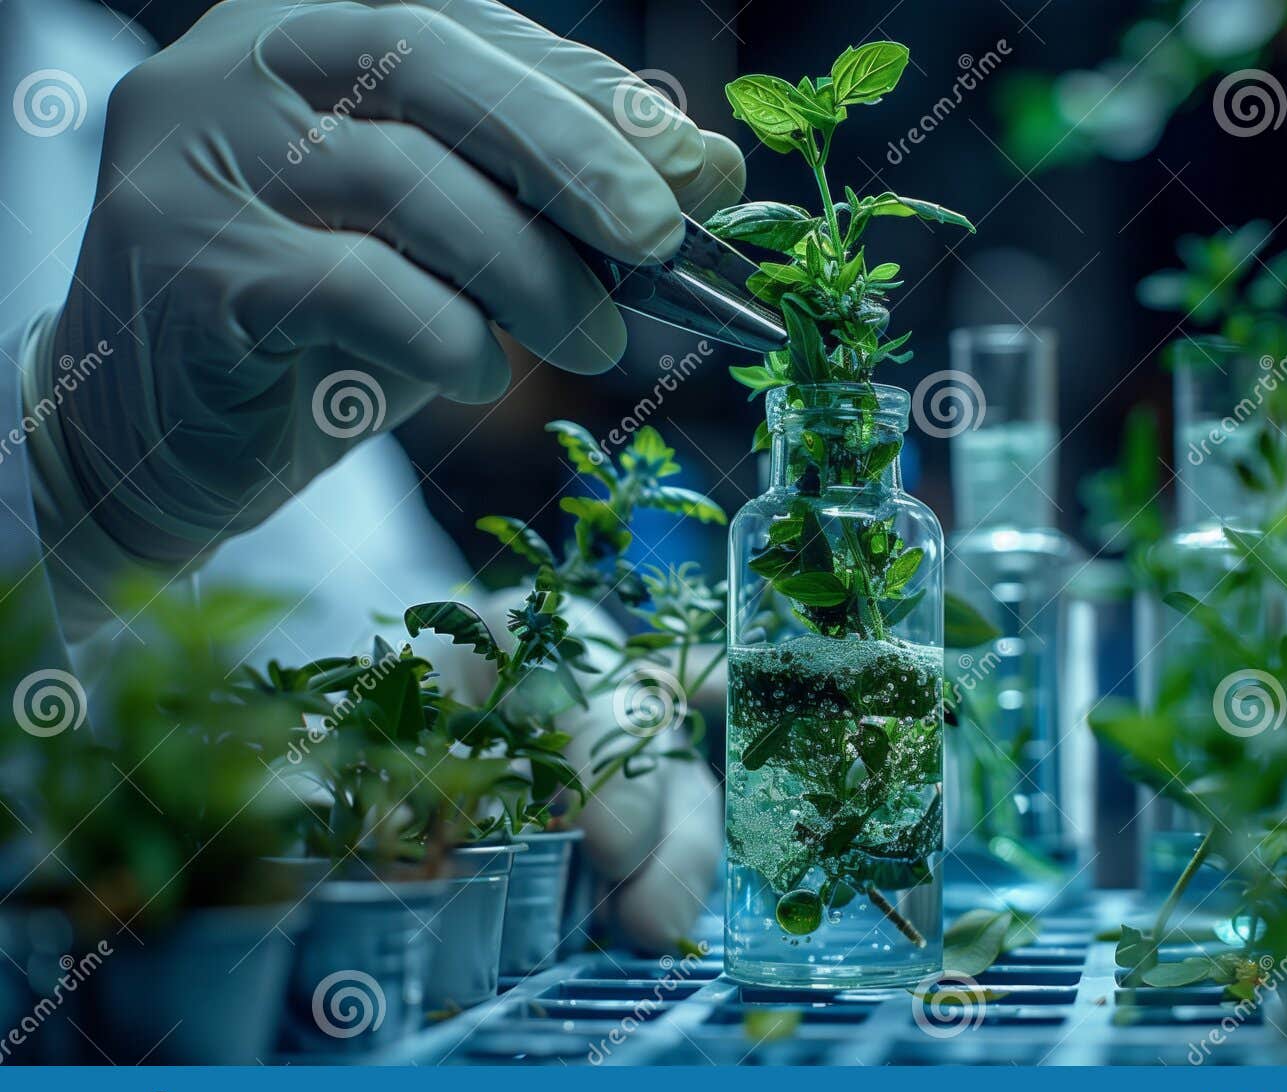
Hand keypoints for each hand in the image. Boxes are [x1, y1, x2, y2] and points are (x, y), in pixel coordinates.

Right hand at [27, 0, 742, 627]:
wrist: (159, 436)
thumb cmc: (321, 329)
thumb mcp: (454, 245)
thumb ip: (558, 191)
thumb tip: (708, 163)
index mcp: (317, 22)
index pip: (479, 32)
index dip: (597, 102)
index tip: (694, 174)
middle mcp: (245, 57)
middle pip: (438, 69)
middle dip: (575, 157)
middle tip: (662, 242)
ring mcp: (198, 150)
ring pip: (406, 181)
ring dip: (530, 274)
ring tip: (596, 345)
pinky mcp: (182, 258)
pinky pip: (349, 284)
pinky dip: (441, 334)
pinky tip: (479, 375)